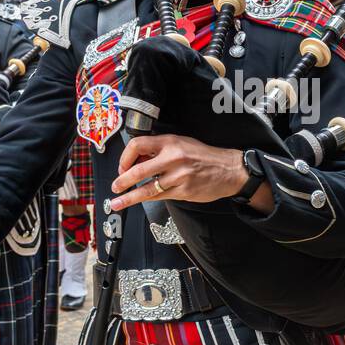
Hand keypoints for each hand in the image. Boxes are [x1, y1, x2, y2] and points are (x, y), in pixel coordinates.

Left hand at [109, 134, 264, 211]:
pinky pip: (160, 196)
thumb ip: (160, 150)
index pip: (138, 145)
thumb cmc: (204, 156)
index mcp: (170, 142)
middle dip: (122, 180)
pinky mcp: (184, 191)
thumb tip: (136, 160)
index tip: (121, 166)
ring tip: (117, 202)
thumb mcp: (181, 143)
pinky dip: (147, 199)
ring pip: (147, 189)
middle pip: (139, 170)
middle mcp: (173, 157)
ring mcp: (179, 176)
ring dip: (129, 197)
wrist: (229, 169)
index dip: (125, 157)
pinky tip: (139, 201)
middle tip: (115, 187)